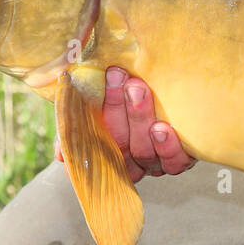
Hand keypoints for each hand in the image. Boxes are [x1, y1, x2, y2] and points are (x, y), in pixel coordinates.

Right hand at [55, 66, 194, 183]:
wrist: (156, 94)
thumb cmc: (123, 100)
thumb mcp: (96, 107)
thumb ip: (76, 127)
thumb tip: (62, 155)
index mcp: (108, 152)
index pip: (96, 144)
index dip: (92, 121)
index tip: (94, 90)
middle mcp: (132, 162)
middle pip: (121, 145)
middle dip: (119, 110)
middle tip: (125, 82)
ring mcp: (156, 163)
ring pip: (145, 152)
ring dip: (140, 119)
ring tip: (140, 91)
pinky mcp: (181, 160)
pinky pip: (175, 162)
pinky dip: (168, 146)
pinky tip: (163, 127)